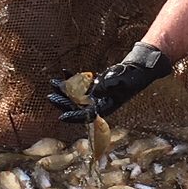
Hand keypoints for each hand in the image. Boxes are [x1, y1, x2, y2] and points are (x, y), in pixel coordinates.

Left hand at [48, 42, 168, 120]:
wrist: (137, 71)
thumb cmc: (131, 79)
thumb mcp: (120, 83)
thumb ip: (106, 87)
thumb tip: (93, 92)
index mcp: (105, 107)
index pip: (86, 116)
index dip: (73, 117)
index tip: (61, 117)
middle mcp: (99, 103)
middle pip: (77, 106)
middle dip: (63, 102)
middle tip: (50, 97)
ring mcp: (96, 95)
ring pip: (76, 95)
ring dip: (64, 90)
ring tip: (52, 82)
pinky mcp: (95, 86)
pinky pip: (80, 84)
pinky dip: (72, 79)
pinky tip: (64, 72)